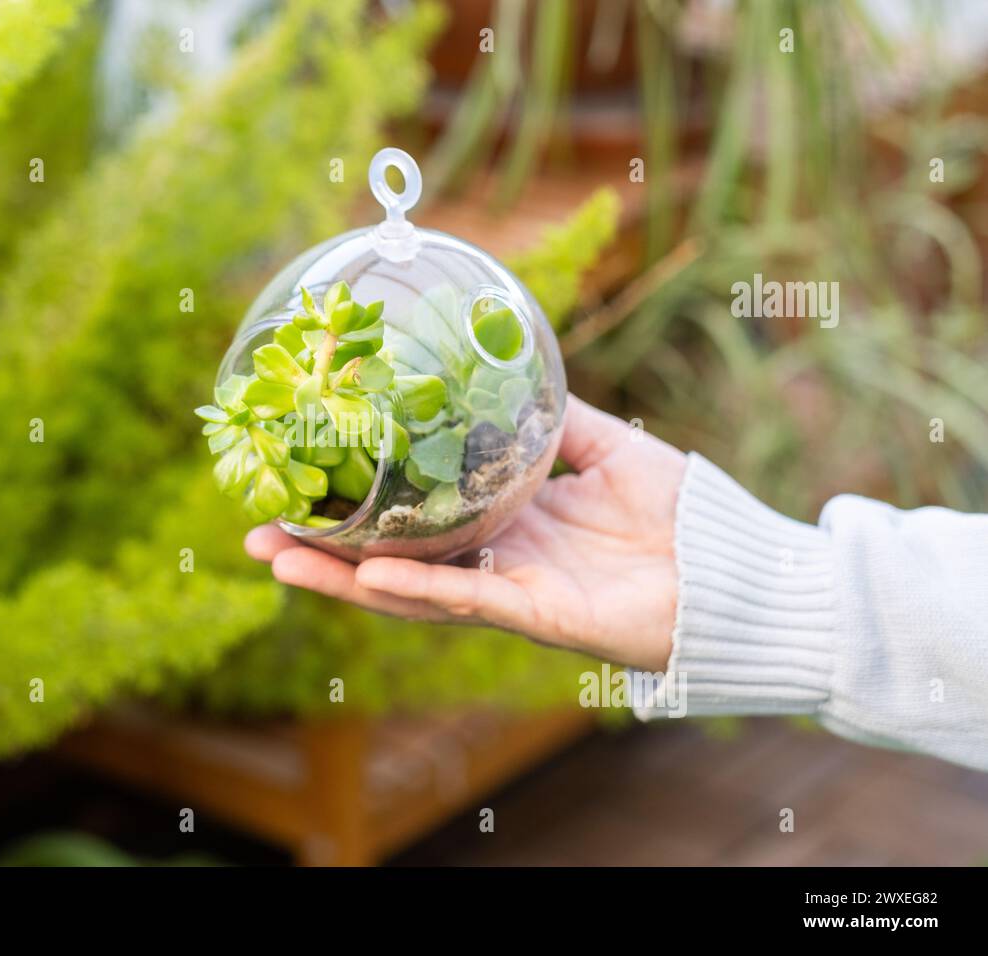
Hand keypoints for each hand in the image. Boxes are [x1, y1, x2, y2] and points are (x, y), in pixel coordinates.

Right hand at [244, 396, 685, 669]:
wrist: (736, 569)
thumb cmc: (683, 513)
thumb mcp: (608, 446)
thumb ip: (556, 417)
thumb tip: (508, 367)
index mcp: (506, 522)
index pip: (416, 517)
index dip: (360, 504)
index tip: (305, 478)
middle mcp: (494, 560)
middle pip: (391, 560)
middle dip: (322, 552)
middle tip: (255, 534)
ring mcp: (509, 591)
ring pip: (409, 589)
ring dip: (341, 578)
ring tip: (278, 558)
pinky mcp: (537, 614)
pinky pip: (466, 600)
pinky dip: (415, 588)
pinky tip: (364, 573)